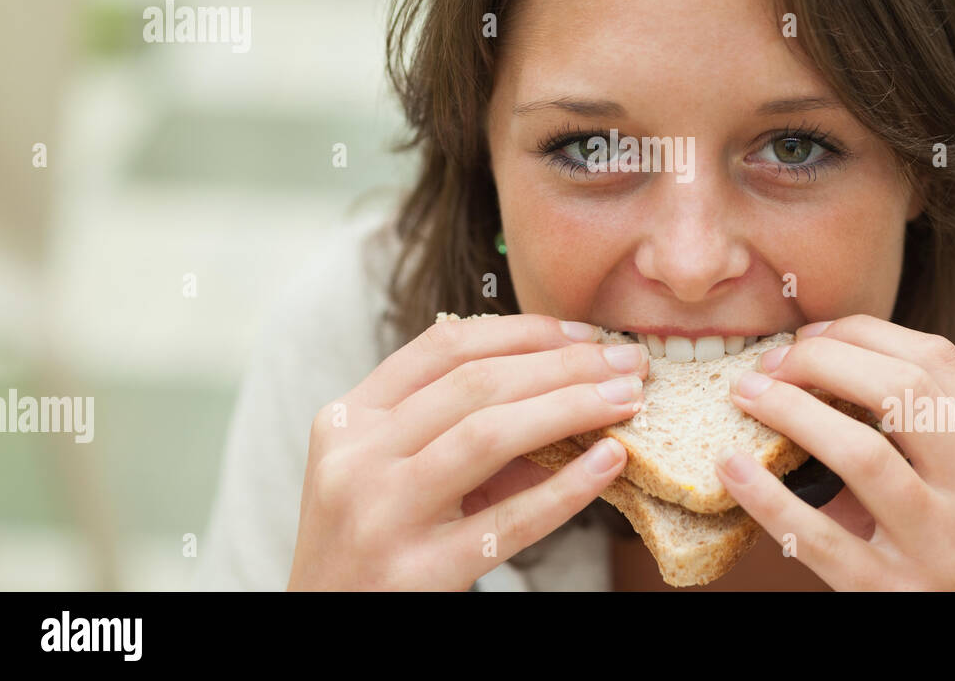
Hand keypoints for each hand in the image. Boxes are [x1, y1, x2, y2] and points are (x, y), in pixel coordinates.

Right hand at [287, 314, 648, 589]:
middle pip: (477, 383)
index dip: (525, 331)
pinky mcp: (417, 572)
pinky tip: (608, 462)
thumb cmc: (376, 541)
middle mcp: (356, 458)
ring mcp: (382, 514)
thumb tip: (574, 388)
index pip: (445, 346)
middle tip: (627, 361)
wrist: (327, 624)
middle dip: (565, 365)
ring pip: (489, 435)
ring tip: (627, 400)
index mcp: (348, 418)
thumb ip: (465, 427)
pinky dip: (567, 487)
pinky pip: (509, 522)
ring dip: (571, 407)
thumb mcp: (396, 470)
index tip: (586, 333)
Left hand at [714, 315, 954, 589]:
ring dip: (792, 411)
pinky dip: (766, 496)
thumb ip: (930, 443)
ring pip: (863, 454)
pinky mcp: (892, 595)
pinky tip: (730, 468)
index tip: (812, 336)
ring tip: (749, 396)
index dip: (864, 334)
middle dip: (824, 360)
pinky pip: (818, 537)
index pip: (938, 361)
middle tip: (774, 363)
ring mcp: (943, 548)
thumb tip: (823, 382)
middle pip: (903, 390)